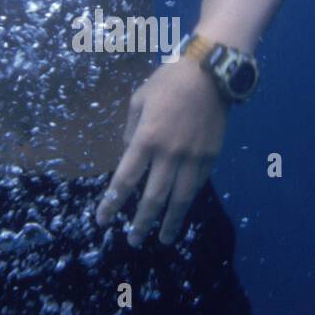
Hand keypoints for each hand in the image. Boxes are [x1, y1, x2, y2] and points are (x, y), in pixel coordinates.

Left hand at [94, 57, 226, 245]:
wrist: (210, 73)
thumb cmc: (168, 82)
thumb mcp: (138, 100)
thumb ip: (131, 131)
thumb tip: (129, 155)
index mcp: (146, 138)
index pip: (125, 180)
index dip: (112, 203)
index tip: (103, 220)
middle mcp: (169, 153)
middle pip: (152, 197)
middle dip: (140, 222)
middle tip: (133, 240)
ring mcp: (193, 157)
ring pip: (180, 199)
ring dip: (169, 222)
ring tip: (161, 239)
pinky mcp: (210, 157)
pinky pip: (197, 186)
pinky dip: (187, 202)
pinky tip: (180, 211)